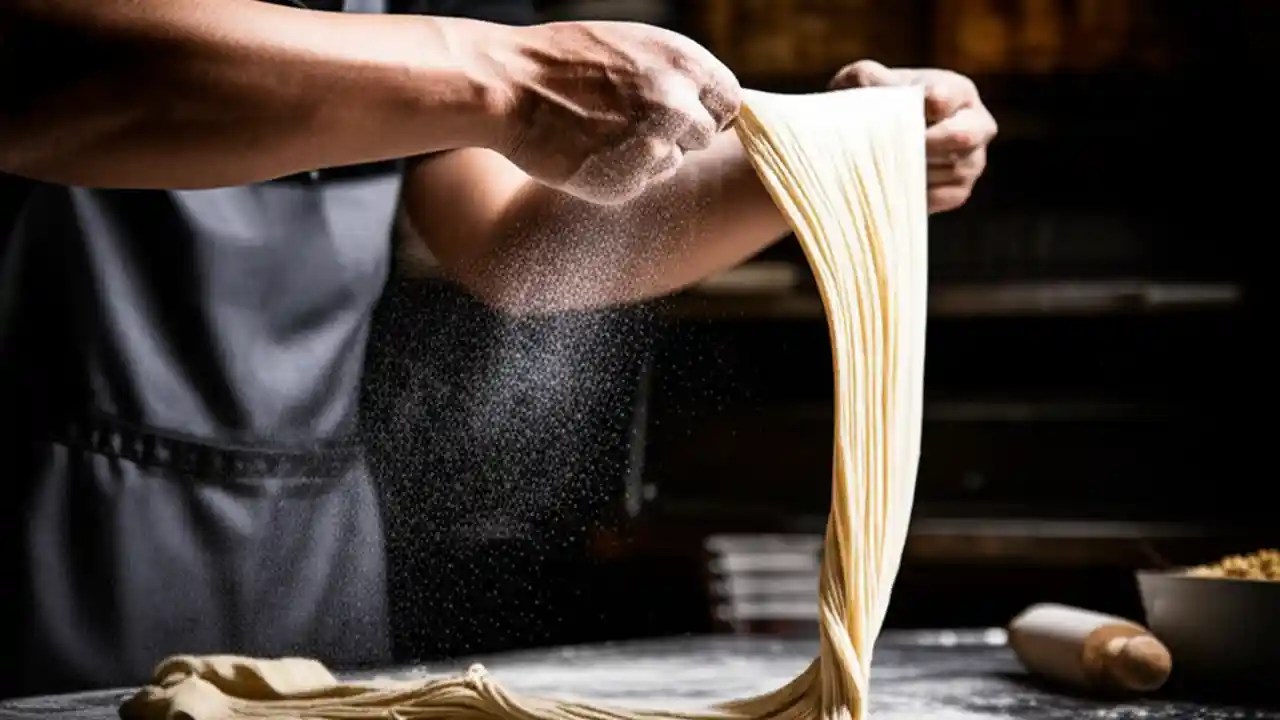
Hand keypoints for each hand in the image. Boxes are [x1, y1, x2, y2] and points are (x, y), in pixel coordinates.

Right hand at [487, 21, 740, 204]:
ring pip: (672, 164)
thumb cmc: (564, 60)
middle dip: (678, 134)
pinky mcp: (626, 183)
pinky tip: (586, 150)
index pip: (728, 102)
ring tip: (600, 130)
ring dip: (647, 156)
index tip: (685, 113)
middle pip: (704, 137)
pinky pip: (638, 185)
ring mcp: (654, 148)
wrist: (508, 84)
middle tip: (631, 122)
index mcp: (684, 64)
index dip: (706, 109)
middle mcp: (678, 106)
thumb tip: (709, 102)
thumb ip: (675, 74)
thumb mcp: (631, 46)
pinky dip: (617, 174)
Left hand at [829, 60, 995, 212]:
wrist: (875, 144)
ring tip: (888, 163)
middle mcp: (977, 124)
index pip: (944, 100)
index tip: (892, 115)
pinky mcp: (961, 190)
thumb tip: (869, 83)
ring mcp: (973, 160)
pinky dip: (916, 193)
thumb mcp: (863, 84)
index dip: (917, 109)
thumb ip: (865, 76)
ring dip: (914, 169)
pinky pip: (942, 196)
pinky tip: (896, 184)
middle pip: (961, 136)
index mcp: (958, 91)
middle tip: (889, 147)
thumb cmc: (874, 106)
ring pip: (950, 169)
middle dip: (922, 144)